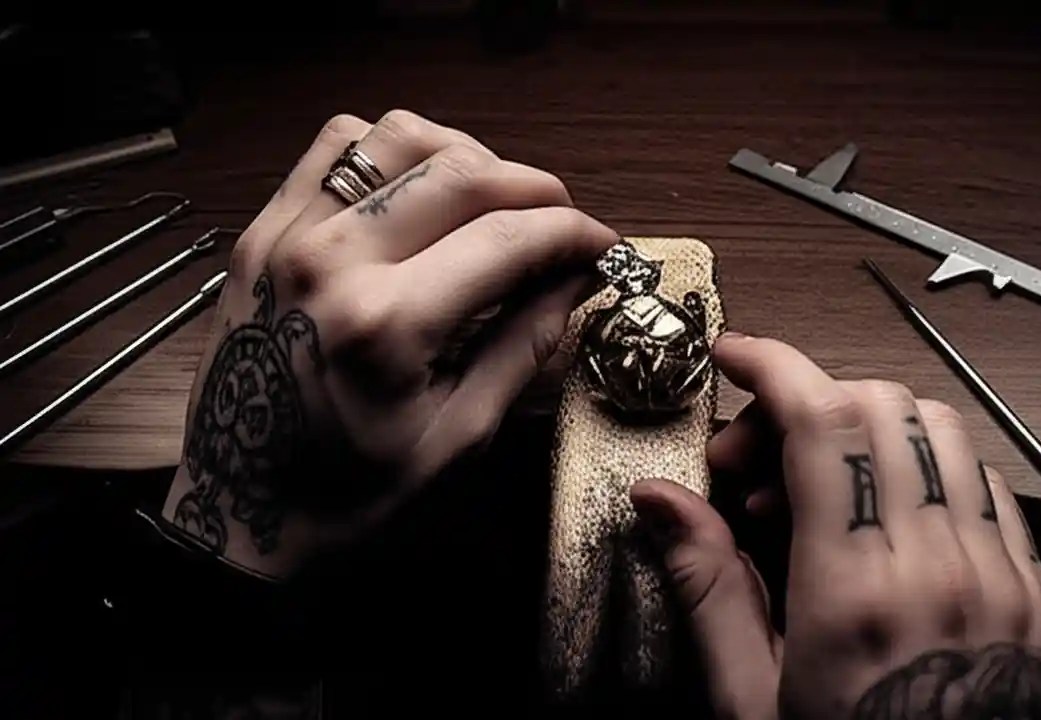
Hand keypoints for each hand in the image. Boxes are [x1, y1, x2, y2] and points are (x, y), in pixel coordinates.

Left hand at [162, 111, 616, 577]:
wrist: (237, 509)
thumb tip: (577, 278)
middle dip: (535, 188)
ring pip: (397, 136)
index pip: (506, 238)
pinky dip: (392, 151)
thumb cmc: (349, 490)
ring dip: (464, 156)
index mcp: (386, 323)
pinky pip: (335, 147)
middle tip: (562, 223)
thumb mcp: (458, 434)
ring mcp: (286, 235)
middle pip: (461, 173)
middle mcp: (331, 260)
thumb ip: (526, 344)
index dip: (572, 232)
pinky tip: (421, 192)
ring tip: (494, 200)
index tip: (603, 245)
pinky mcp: (260, 231)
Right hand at [631, 333, 1040, 718]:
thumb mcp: (754, 703)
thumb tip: (657, 502)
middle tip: (755, 464)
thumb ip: (706, 586)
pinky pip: (988, 487)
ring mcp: (1007, 576)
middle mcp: (943, 567)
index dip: (771, 364)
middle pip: (881, 404)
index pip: (824, 419)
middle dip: (804, 404)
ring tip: (817, 500)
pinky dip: (928, 473)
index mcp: (857, 593)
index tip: (733, 356)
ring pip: (941, 431)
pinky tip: (888, 527)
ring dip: (868, 434)